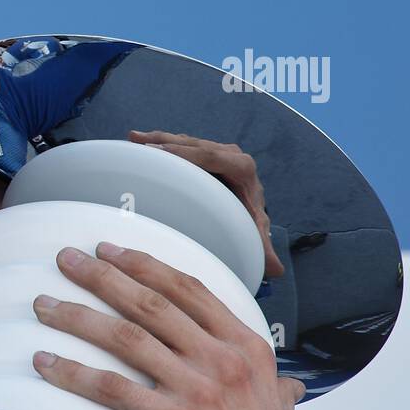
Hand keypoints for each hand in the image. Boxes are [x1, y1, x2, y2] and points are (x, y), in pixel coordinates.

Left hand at [30, 242, 314, 409]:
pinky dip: (73, 371)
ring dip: (77, 315)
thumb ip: (279, 394)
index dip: (145, 264)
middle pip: (150, 302)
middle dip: (101, 275)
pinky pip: (111, 388)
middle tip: (64, 257)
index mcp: (249, 350)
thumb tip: (287, 388)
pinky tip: (45, 362)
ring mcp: (201, 391)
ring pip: (125, 337)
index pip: (189, 289)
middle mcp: (225, 361)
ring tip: (43, 303)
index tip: (109, 248)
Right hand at [127, 130, 284, 278]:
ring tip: (135, 138)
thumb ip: (262, 248)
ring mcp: (217, 151)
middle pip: (195, 145)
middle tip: (140, 144)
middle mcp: (231, 155)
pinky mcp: (206, 152)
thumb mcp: (253, 231)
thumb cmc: (248, 218)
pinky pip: (183, 144)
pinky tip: (141, 143)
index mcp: (242, 168)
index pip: (211, 157)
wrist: (250, 206)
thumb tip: (275, 270)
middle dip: (166, 143)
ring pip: (186, 141)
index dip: (184, 154)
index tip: (158, 153)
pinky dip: (162, 142)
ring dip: (159, 139)